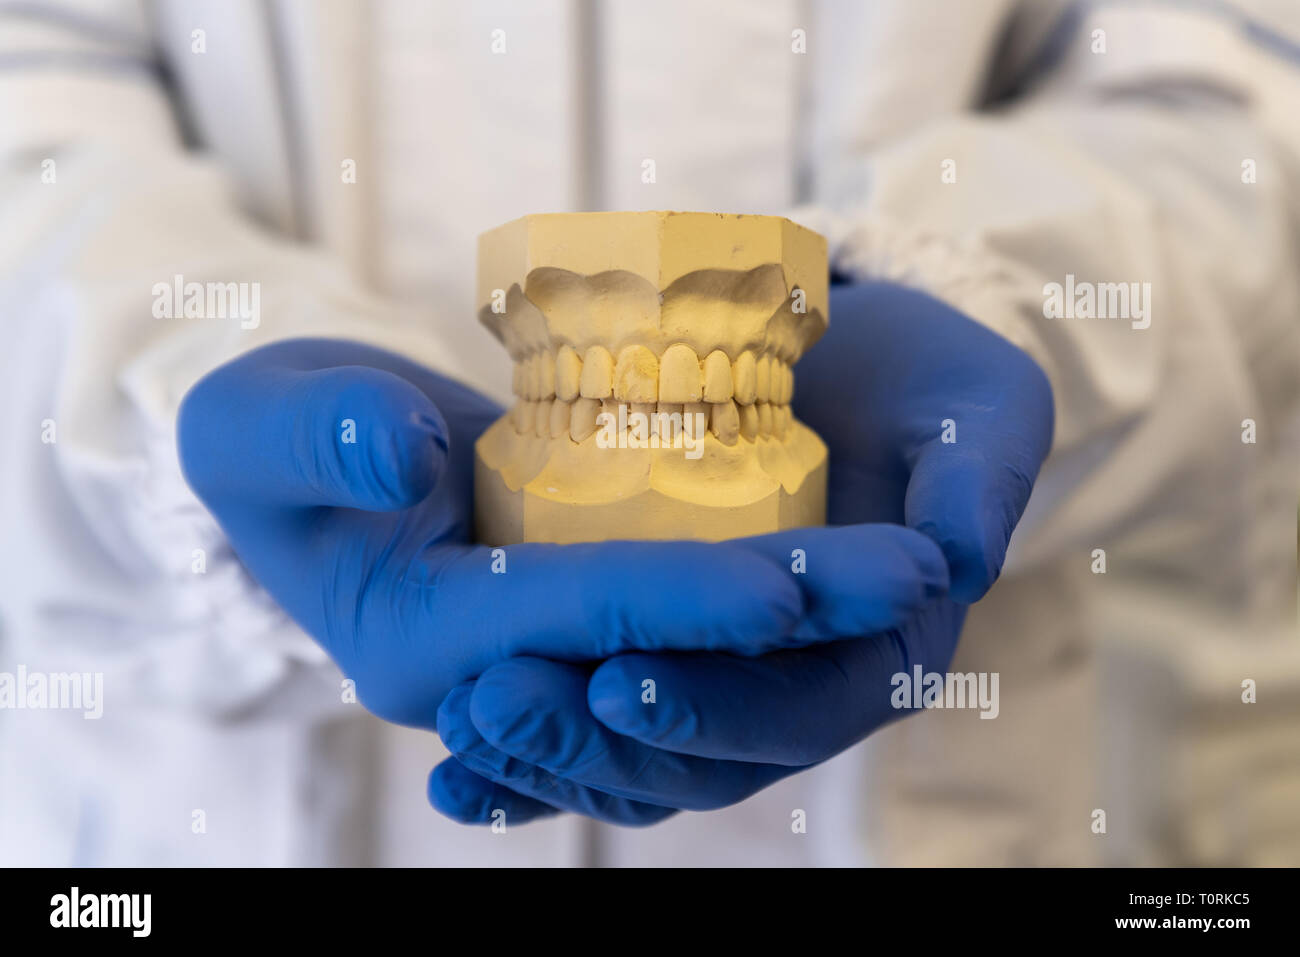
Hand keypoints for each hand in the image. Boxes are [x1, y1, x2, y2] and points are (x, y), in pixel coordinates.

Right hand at [176, 337, 941, 728]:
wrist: (309, 468)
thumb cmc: (277, 441)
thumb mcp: (265, 417)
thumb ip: (320, 431)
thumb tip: (399, 445)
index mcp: (415, 644)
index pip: (571, 623)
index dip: (680, 600)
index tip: (788, 579)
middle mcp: (492, 682)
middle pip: (664, 663)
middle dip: (791, 626)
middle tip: (911, 574)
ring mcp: (549, 667)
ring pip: (701, 675)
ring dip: (814, 635)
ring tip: (917, 577)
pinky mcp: (584, 638)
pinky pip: (693, 656)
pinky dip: (776, 634)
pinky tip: (863, 598)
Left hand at [429, 281, 1053, 823]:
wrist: (861, 363)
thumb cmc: (928, 382)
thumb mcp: (977, 408)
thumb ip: (978, 477)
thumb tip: (958, 563)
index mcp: (884, 652)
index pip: (805, 710)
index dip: (718, 706)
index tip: (616, 679)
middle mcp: (803, 686)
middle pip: (703, 755)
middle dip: (598, 739)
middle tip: (492, 705)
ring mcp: (732, 679)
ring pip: (642, 756)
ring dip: (550, 755)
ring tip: (457, 724)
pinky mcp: (674, 655)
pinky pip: (605, 721)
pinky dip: (538, 758)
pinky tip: (454, 767)